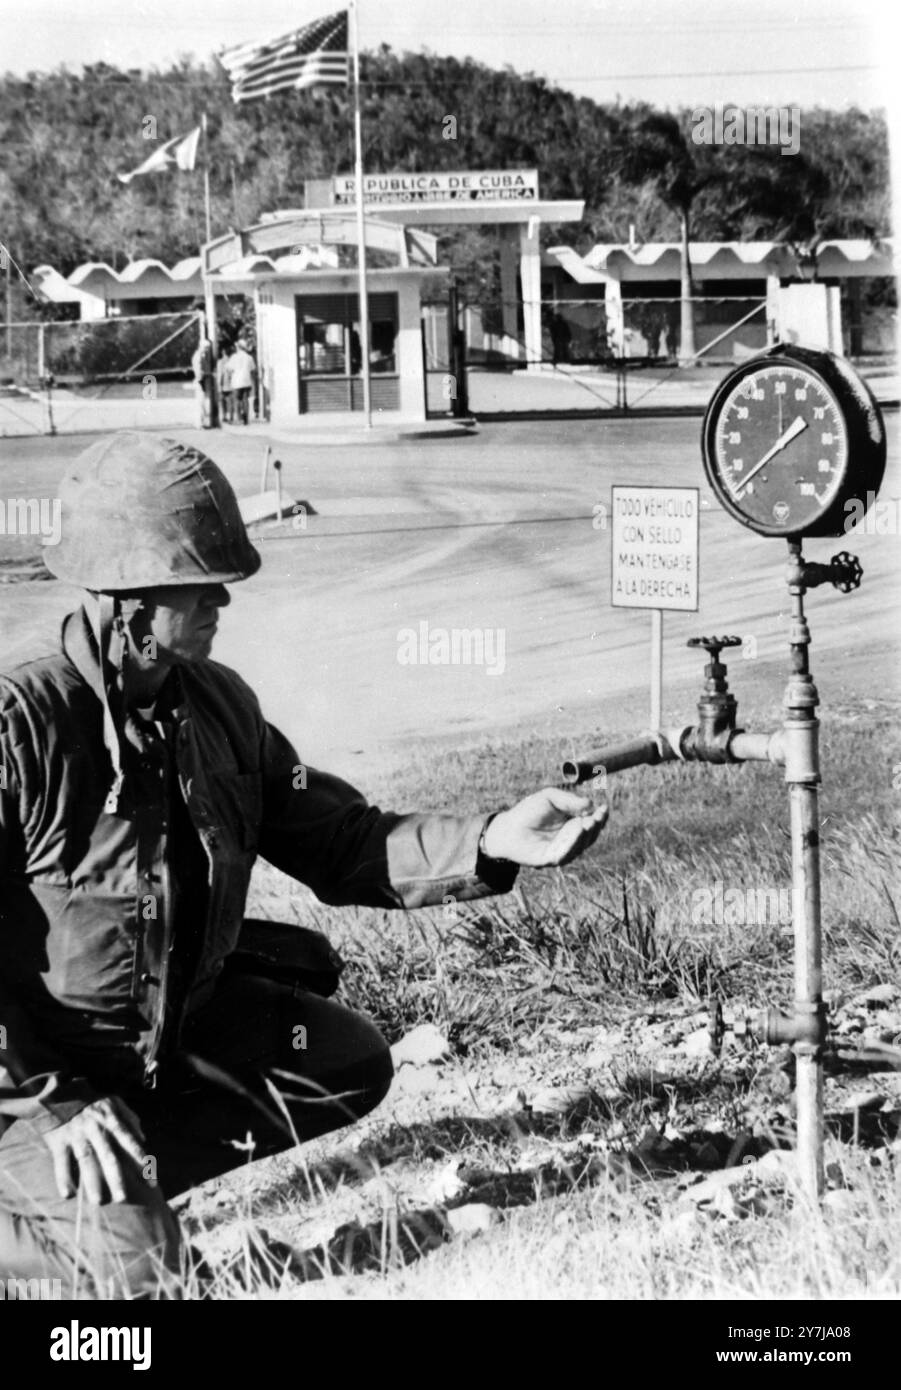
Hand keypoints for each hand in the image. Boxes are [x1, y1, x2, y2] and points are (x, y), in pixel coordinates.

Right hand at [43, 1096, 146, 1204]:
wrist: (59, 1094)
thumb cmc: (91, 1102)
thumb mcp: (114, 1102)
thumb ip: (130, 1118)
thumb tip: (144, 1138)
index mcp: (111, 1119)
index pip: (129, 1142)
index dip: (140, 1161)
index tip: (151, 1181)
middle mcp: (95, 1128)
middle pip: (108, 1156)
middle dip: (116, 1178)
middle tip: (123, 1198)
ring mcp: (76, 1134)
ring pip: (86, 1160)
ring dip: (92, 1182)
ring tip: (99, 1201)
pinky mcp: (58, 1140)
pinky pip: (61, 1162)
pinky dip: (63, 1178)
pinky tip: (67, 1194)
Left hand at [482, 788, 608, 867]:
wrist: (507, 827)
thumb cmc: (528, 811)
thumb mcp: (550, 798)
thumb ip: (569, 800)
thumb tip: (590, 804)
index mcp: (574, 824)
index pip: (593, 822)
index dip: (600, 816)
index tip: (604, 808)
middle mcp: (571, 839)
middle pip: (591, 835)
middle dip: (596, 826)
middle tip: (597, 816)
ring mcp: (563, 851)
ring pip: (581, 846)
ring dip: (586, 835)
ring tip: (588, 822)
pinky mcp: (551, 859)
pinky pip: (565, 855)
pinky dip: (573, 845)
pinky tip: (578, 832)